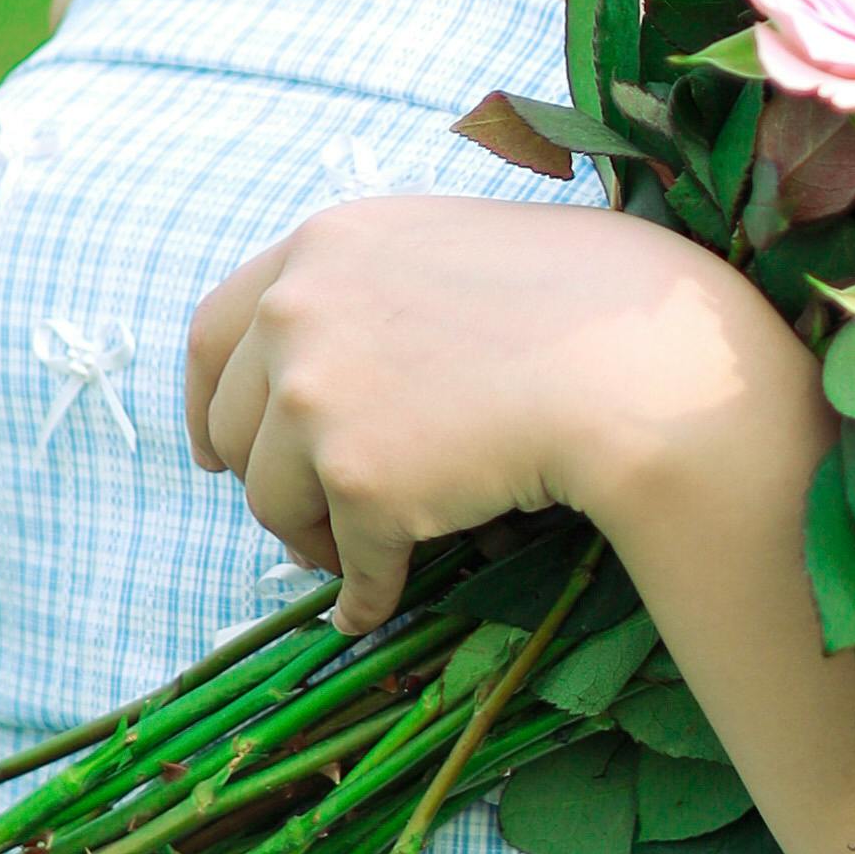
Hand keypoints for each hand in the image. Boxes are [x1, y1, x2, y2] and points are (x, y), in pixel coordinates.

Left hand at [184, 191, 804, 630]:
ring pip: (277, 504)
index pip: (215, 330)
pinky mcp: (360, 482)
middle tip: (305, 519)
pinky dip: (364, 594)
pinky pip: (350, 566)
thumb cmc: (580, 301)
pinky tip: (378, 608)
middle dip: (266, 480)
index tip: (222, 450)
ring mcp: (320, 397)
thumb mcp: (446, 249)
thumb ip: (371, 290)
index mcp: (322, 244)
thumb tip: (325, 366)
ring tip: (359, 555)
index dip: (212, 402)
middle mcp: (298, 312)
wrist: (642, 363)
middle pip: (234, 427)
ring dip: (315, 538)